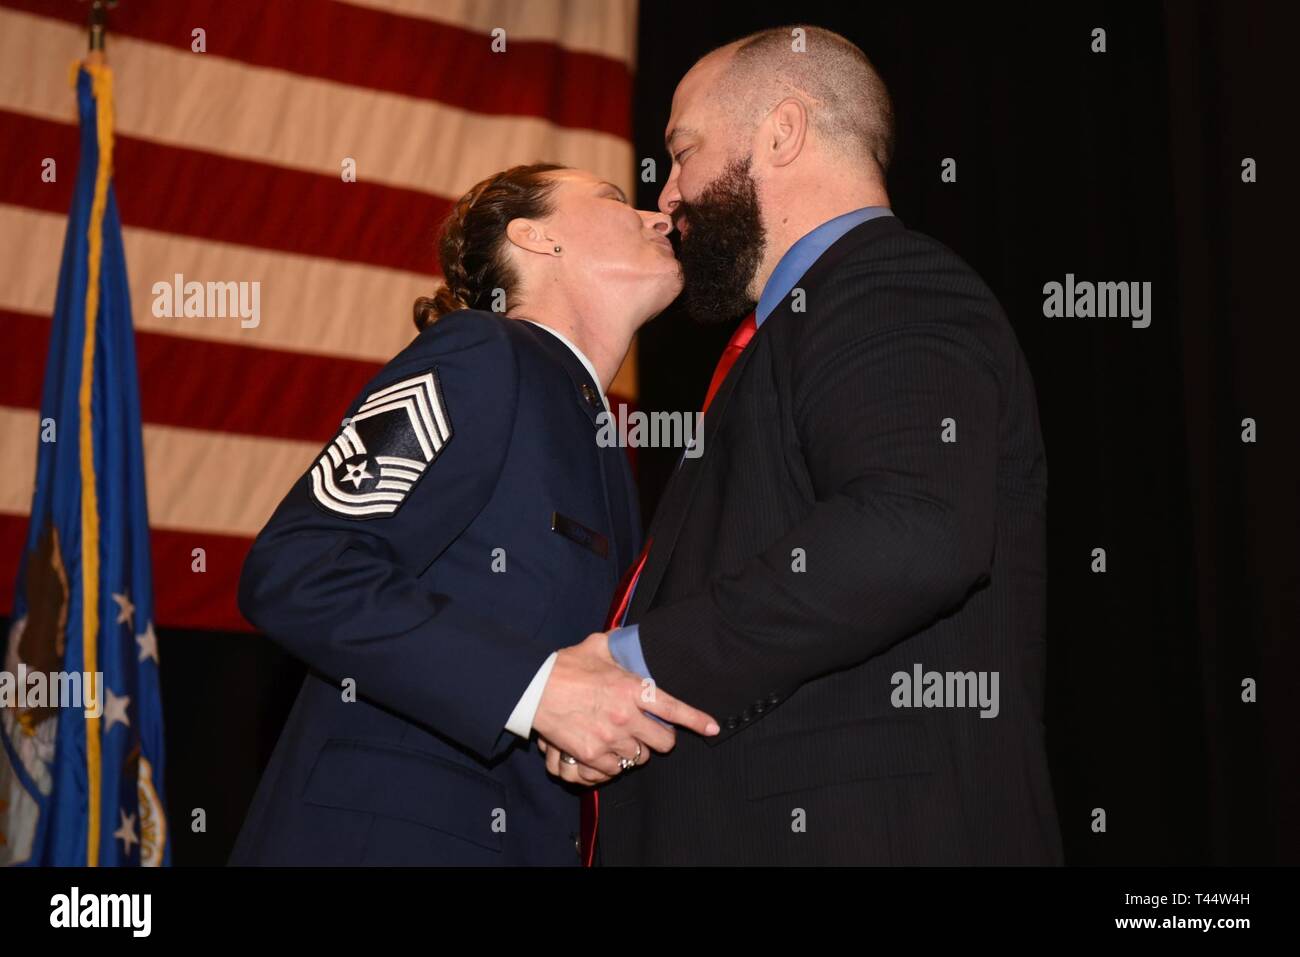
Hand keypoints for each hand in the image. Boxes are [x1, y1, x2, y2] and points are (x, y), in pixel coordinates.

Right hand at [531, 631, 719, 781]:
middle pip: (664, 742)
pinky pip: (616, 770)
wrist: (533, 689)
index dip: (698, 720)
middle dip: (661, 738)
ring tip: (623, 739)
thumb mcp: (597, 647)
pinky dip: (614, 764)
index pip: (675, 709)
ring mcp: (610, 739)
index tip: (712, 727)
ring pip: (641, 758)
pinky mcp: (592, 756)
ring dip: (636, 750)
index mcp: (633, 689)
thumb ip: (619, 644)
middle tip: (650, 731)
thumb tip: (627, 636)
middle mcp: (627, 717)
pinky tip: (606, 751)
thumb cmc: (564, 666)